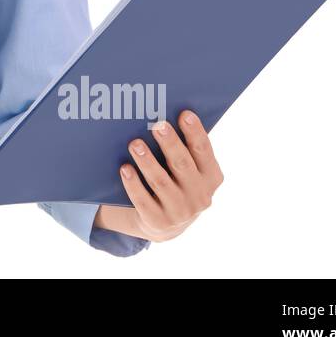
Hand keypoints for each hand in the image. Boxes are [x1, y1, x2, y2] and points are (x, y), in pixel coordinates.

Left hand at [115, 109, 223, 242]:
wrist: (166, 223)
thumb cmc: (177, 182)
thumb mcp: (189, 169)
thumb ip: (184, 148)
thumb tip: (164, 116)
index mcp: (211, 177)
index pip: (204, 152)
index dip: (195, 133)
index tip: (185, 114)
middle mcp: (199, 196)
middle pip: (182, 165)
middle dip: (170, 143)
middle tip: (157, 125)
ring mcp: (179, 212)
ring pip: (160, 182)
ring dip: (147, 161)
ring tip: (135, 143)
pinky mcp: (158, 222)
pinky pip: (143, 200)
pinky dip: (133, 184)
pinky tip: (125, 168)